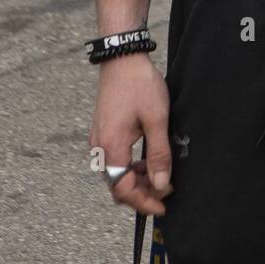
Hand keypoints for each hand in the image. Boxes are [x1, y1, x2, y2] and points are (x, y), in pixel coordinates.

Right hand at [89, 54, 173, 214]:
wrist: (122, 58)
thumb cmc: (140, 85)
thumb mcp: (157, 119)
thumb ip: (159, 154)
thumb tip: (160, 184)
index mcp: (111, 147)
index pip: (123, 189)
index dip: (143, 202)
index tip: (163, 206)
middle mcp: (100, 147)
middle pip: (117, 185)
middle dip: (141, 194)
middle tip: (165, 193)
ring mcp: (99, 139)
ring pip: (116, 173)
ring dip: (136, 180)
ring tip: (160, 176)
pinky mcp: (103, 131)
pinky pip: (114, 160)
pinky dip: (130, 167)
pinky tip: (147, 160)